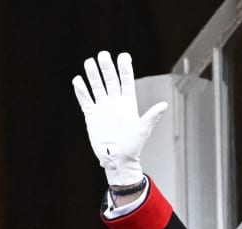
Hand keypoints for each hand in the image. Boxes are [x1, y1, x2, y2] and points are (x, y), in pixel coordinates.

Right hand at [72, 51, 167, 186]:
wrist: (118, 159)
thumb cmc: (133, 146)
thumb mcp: (143, 130)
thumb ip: (152, 116)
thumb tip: (163, 105)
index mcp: (128, 103)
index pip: (126, 81)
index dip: (124, 69)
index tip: (123, 56)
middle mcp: (115, 102)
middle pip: (110, 80)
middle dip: (107, 68)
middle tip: (103, 55)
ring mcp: (103, 108)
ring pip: (97, 87)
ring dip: (93, 75)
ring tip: (89, 62)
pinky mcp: (92, 115)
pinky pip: (86, 100)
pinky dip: (82, 91)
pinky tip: (78, 80)